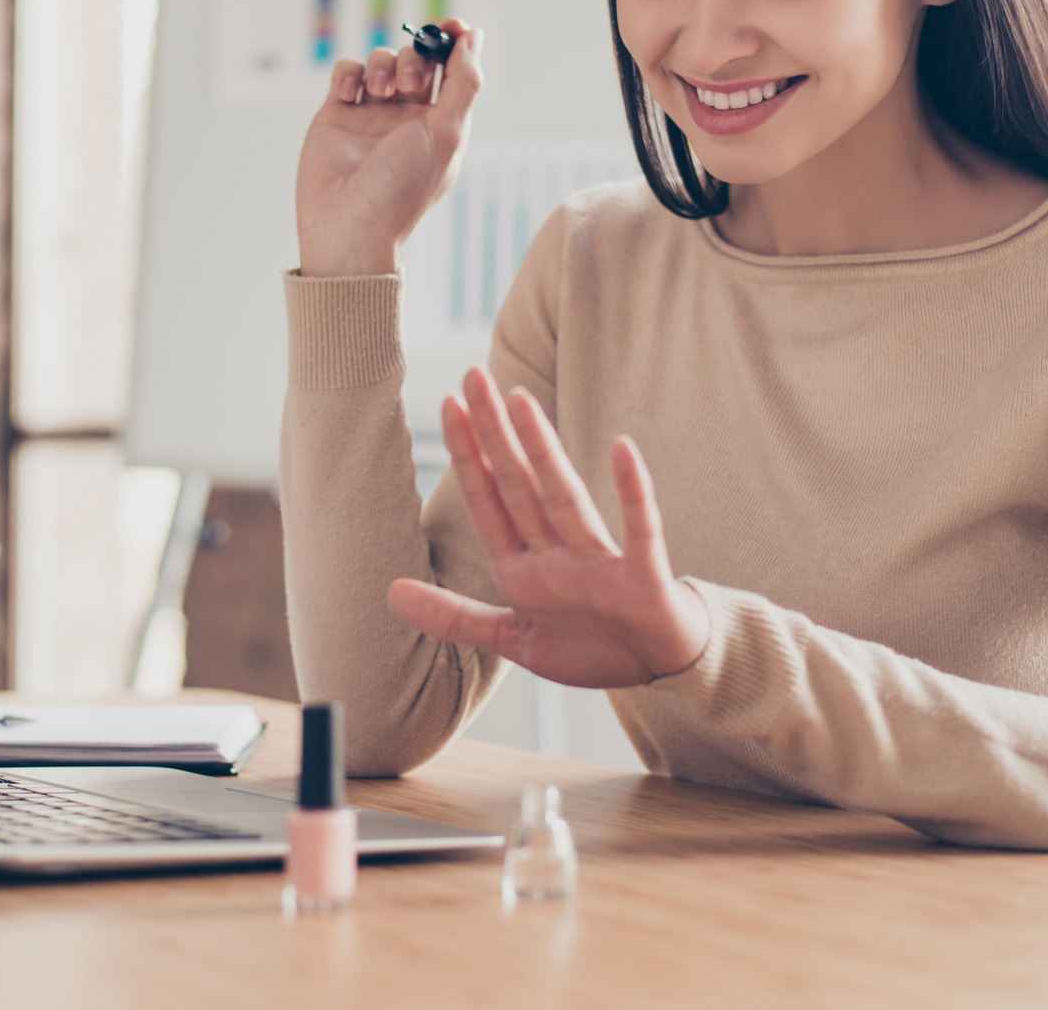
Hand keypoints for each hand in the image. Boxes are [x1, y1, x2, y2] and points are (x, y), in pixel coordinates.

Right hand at [295, 17, 481, 276]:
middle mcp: (409, 116)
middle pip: (417, 58)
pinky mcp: (337, 113)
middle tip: (410, 86)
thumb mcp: (447, 134)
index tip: (452, 24)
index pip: (454, 69)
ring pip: (381, 59)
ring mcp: (372, 114)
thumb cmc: (402, 188)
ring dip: (382, 66)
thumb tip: (474, 37)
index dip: (454, 42)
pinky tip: (349, 97)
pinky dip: (350, 73)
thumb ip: (464, 83)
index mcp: (443, 123)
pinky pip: (346, 71)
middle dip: (416, 59)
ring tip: (379, 94)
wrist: (346, 225)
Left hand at [386, 367, 709, 687]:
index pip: (487, 500)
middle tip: (473, 375)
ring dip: (543, 453)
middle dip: (493, 433)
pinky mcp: (644, 580)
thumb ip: (454, 617)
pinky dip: (633, 494)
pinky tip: (623, 450)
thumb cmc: (591, 645)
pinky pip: (638, 531)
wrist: (659, 672)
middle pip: (519, 485)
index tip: (447, 403)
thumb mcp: (513, 637)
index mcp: (522, 567)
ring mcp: (600, 564)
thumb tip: (388, 593)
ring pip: (565, 499)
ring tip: (520, 403)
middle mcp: (558, 555)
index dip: (466, 454)